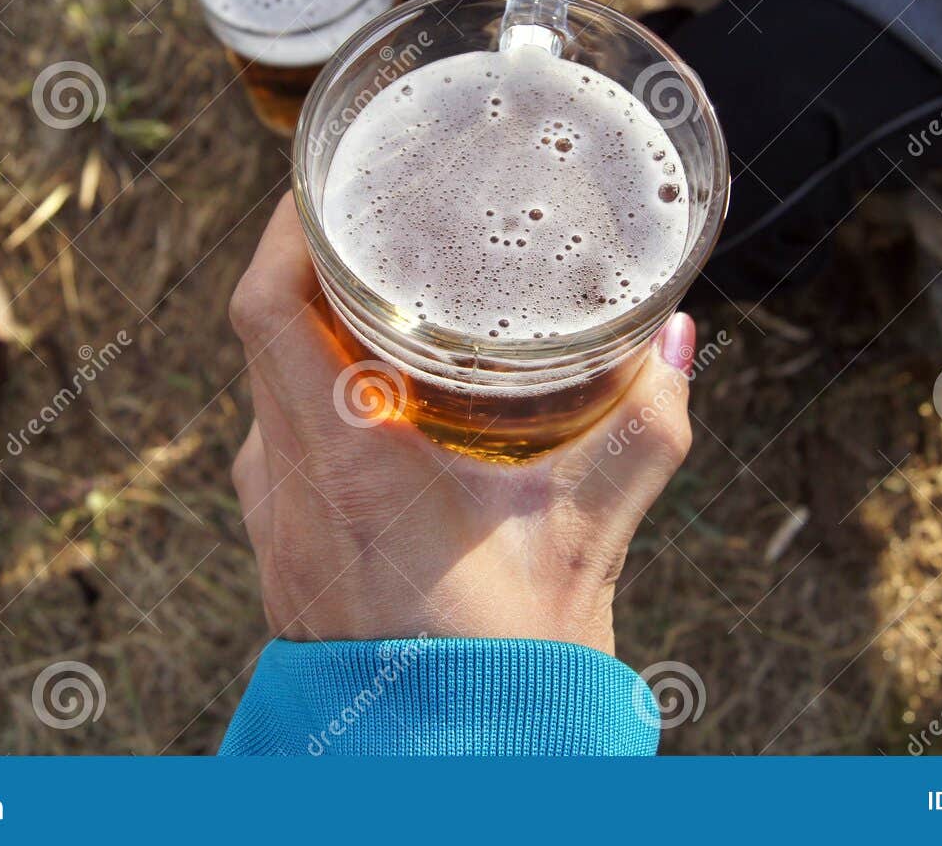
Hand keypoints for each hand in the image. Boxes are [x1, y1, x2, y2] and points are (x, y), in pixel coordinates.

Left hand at [228, 194, 696, 654]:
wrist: (450, 766)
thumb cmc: (508, 668)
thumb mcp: (586, 536)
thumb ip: (641, 430)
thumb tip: (678, 340)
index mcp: (343, 462)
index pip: (268, 306)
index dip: (287, 226)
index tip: (329, 175)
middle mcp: (286, 482)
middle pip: (263, 329)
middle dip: (312, 258)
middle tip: (377, 211)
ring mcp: (272, 519)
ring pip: (267, 383)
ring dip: (311, 325)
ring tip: (380, 282)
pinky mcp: (281, 546)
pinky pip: (276, 433)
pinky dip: (311, 385)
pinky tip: (373, 384)